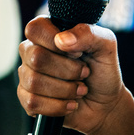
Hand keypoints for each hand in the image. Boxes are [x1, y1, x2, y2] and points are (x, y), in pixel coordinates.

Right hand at [17, 18, 124, 134]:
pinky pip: (32, 102)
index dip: (54, 42)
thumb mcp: (105, 46)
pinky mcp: (28, 99)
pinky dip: (58, 106)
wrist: (105, 103)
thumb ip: (87, 34)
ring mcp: (28, 76)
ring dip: (65, 90)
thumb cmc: (103, 71)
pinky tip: (70, 103)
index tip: (78, 53)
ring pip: (34, 82)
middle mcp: (33, 51)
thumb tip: (61, 39)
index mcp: (49, 33)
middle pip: (35, 57)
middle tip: (84, 73)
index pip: (35, 29)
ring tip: (80, 90)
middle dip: (68, 70)